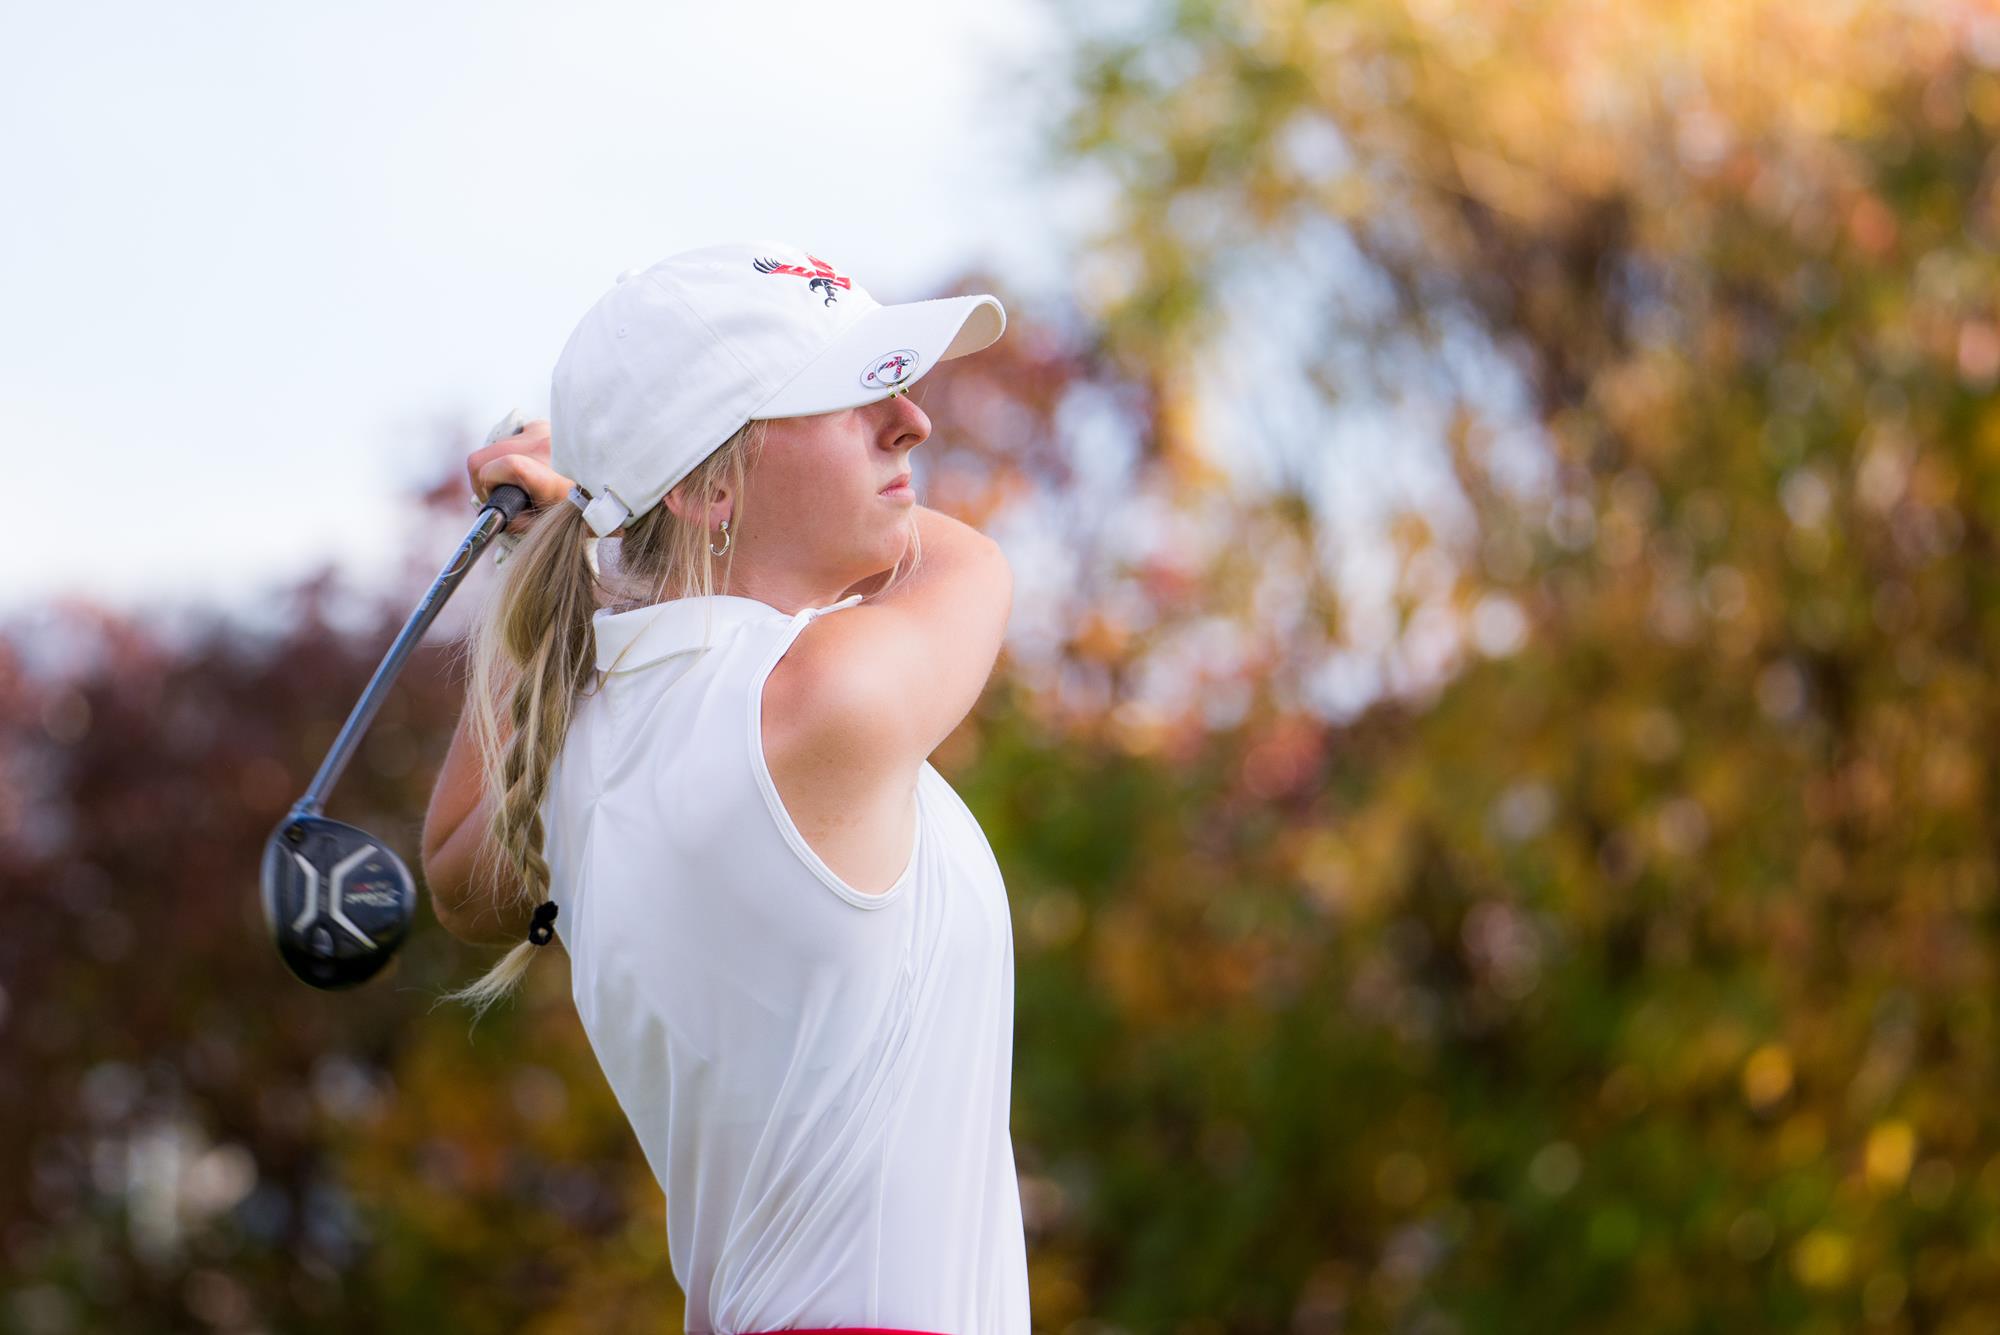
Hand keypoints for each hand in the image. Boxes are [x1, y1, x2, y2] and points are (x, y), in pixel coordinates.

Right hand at [467, 413, 574, 533]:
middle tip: (500, 494)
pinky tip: (530, 465)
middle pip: (483, 458)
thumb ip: (515, 522)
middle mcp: (545, 448)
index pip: (505, 467)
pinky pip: (511, 438)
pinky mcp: (541, 426)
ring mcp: (542, 432)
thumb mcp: (546, 525)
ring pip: (494, 447)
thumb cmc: (579, 510)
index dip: (486, 485)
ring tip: (521, 480)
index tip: (492, 498)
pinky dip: (512, 452)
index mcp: (549, 478)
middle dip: (484, 479)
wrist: (606, 484)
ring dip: (498, 464)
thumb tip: (492, 511)